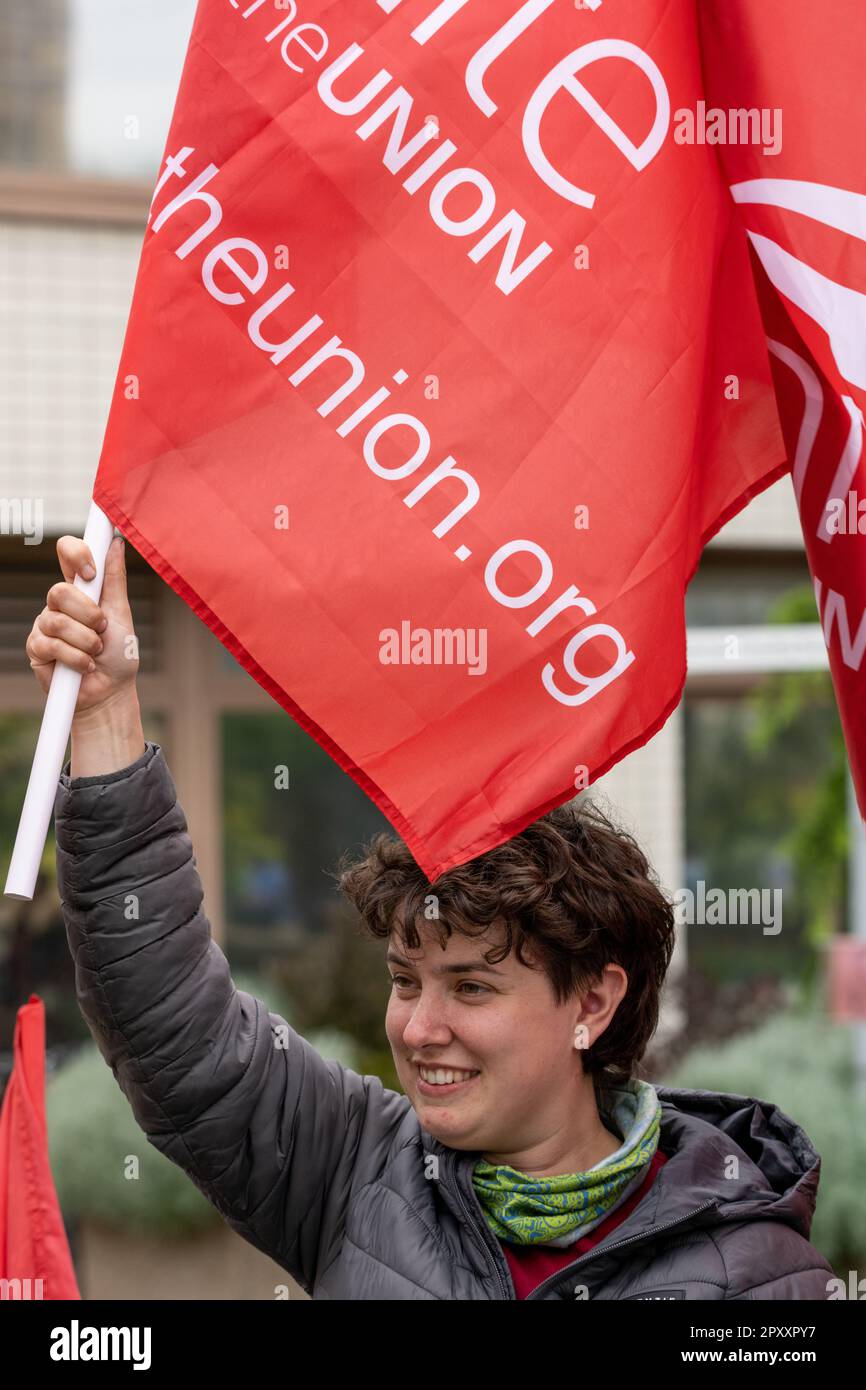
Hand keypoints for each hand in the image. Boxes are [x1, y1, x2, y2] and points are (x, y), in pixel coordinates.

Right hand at [26, 533, 139, 715]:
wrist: (109, 692)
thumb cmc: (118, 654)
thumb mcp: (122, 614)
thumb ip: (115, 580)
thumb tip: (116, 542)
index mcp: (82, 588)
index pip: (68, 552)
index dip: (76, 554)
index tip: (91, 573)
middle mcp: (60, 603)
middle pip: (58, 590)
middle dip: (88, 614)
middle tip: (102, 630)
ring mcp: (45, 624)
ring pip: (57, 621)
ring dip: (86, 641)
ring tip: (95, 653)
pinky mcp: (36, 647)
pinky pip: (51, 645)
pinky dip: (76, 658)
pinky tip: (84, 666)